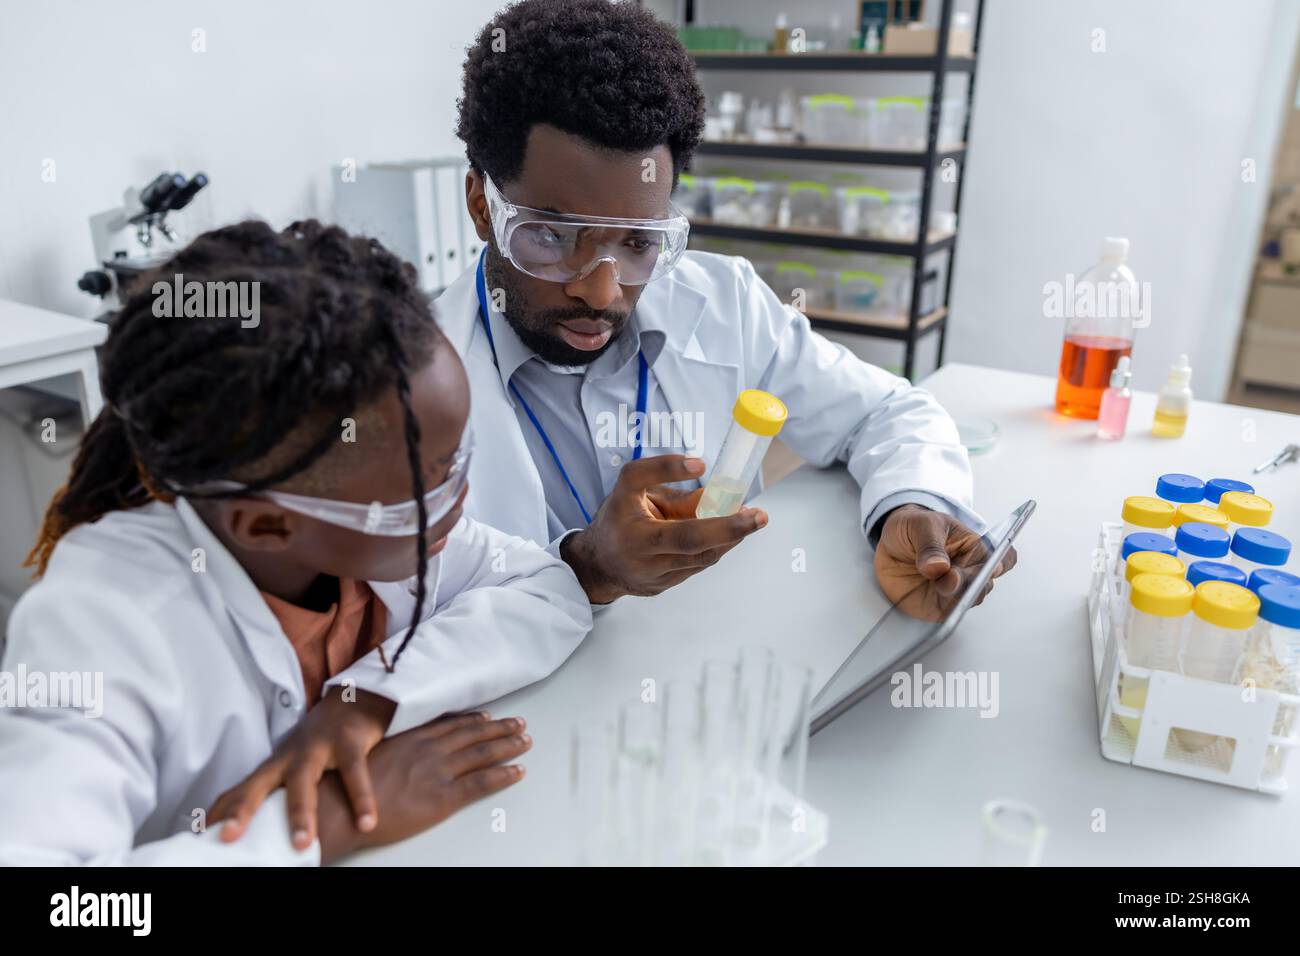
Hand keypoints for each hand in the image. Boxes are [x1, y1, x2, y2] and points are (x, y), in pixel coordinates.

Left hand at [209, 687, 398, 849]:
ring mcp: (318, 747)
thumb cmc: (321, 744)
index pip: (239, 792)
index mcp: (274, 766)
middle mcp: (289, 756)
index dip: (220, 815)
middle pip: (260, 783)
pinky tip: (366, 823)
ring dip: (301, 812)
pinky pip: (355, 772)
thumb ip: (277, 793)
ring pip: (304, 781)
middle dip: (243, 810)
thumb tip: (254, 832)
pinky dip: (362, 799)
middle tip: (228, 838)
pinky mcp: (349, 741)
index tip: (199, 839)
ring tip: (302, 844)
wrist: (354, 700)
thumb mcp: (294, 766)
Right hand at [315, 712, 530, 863]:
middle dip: (499, 728)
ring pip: (483, 753)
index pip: (451, 724)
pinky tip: (518, 771)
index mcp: (413, 737)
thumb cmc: (351, 785)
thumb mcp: (374, 754)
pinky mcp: (444, 796)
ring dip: (508, 745)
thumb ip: (395, 748)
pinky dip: (504, 774)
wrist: (342, 807)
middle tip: (519, 723)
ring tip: (525, 740)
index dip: (473, 720)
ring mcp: (439, 771)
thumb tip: (403, 749)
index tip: (488, 716)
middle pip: (473, 734)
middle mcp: (430, 749)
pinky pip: (482, 782)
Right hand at [561, 454, 767, 602]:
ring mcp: (650, 571)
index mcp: (622, 510)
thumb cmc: (620, 520)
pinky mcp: (661, 586)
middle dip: (727, 527)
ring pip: (700, 557)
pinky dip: (717, 548)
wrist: (597, 566)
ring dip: (729, 538)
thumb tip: (718, 494)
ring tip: (751, 519)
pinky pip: (697, 566)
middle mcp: (634, 545)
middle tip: (757, 516)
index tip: (700, 463)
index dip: (668, 470)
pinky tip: (729, 535)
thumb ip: (671, 486)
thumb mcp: (635, 494)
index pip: (639, 481)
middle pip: (686, 538)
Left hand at [873, 504, 1017, 621]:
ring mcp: (956, 591)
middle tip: (953, 577)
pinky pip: (949, 615)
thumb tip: (938, 566)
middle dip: (972, 583)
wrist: (888, 544)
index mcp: (974, 547)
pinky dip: (946, 614)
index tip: (994, 567)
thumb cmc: (913, 528)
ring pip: (969, 600)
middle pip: (985, 583)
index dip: (1003, 564)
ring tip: (940, 585)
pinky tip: (935, 607)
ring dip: (958, 596)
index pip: (1003, 558)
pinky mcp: (939, 607)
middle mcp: (970, 571)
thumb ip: (929, 545)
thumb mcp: (921, 525)